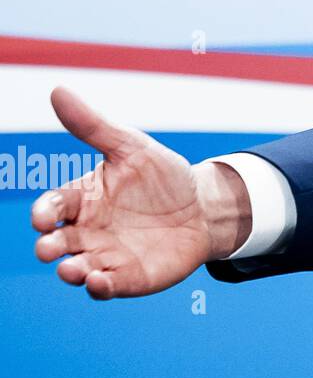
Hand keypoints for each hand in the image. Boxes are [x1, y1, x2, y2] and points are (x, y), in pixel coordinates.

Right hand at [30, 87, 251, 298]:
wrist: (203, 207)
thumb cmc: (162, 177)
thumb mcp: (132, 147)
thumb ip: (93, 126)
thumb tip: (58, 90)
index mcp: (83, 200)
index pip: (53, 207)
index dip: (45, 213)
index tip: (45, 216)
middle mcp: (87, 232)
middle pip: (57, 242)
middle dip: (48, 246)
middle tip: (48, 247)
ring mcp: (105, 257)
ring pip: (77, 268)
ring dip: (71, 272)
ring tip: (73, 270)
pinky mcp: (127, 278)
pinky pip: (107, 287)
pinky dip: (100, 287)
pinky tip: (101, 283)